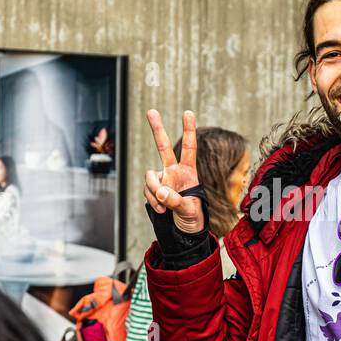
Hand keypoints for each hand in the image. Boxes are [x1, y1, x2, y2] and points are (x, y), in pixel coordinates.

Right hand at [144, 109, 202, 233]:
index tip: (187, 112)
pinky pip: (147, 191)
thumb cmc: (193, 217)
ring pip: (150, 177)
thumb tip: (161, 192)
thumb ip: (176, 200)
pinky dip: (153, 201)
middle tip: (151, 111)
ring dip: (155, 192)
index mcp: (188, 172)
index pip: (189, 148)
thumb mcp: (189, 210)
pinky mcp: (153, 190)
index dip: (188, 130)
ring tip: (166, 207)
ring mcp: (162, 180)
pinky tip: (162, 210)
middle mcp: (173, 171)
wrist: (184, 229)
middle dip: (157, 129)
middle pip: (163, 147)